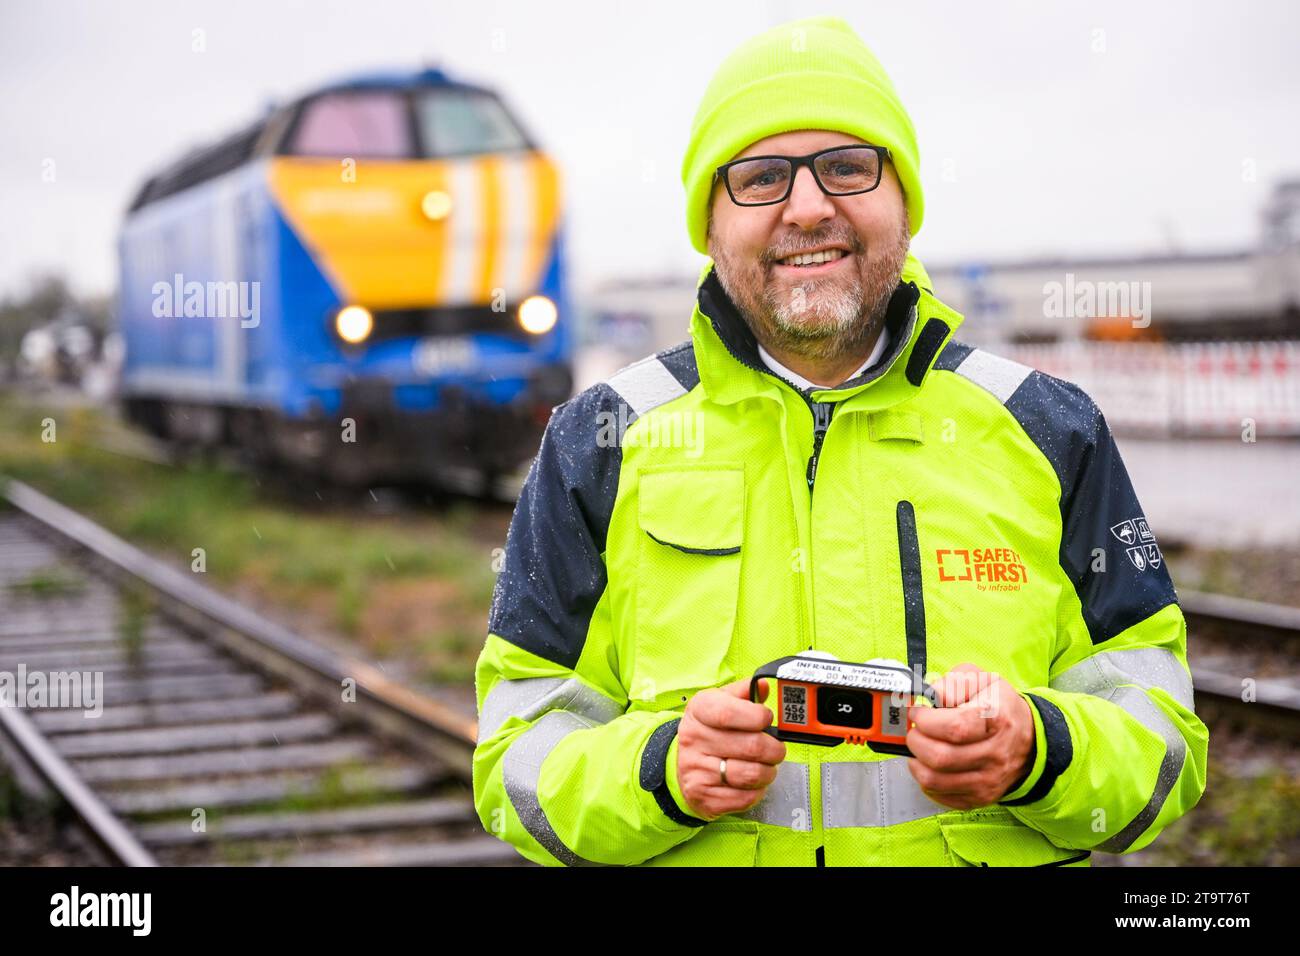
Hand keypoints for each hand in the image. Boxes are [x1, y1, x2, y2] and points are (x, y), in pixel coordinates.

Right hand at [675, 677, 786, 820]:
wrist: (681, 767)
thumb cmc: (710, 731)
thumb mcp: (721, 703)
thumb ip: (744, 693)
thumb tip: (764, 686)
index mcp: (699, 711)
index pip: (728, 714)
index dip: (757, 716)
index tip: (766, 719)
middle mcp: (693, 740)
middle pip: (750, 746)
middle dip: (774, 749)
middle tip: (776, 749)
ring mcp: (697, 771)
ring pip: (751, 774)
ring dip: (768, 771)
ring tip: (765, 765)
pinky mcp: (705, 797)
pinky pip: (746, 797)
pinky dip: (757, 790)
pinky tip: (752, 783)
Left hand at [905, 663, 1035, 810]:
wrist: (1028, 738)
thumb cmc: (999, 706)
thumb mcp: (982, 680)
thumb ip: (953, 682)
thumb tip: (931, 695)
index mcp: (996, 719)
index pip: (954, 727)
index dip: (926, 720)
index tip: (918, 713)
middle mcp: (995, 753)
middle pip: (940, 757)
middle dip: (915, 740)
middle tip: (915, 730)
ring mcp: (988, 779)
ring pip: (934, 780)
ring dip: (915, 761)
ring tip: (919, 746)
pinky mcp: (980, 797)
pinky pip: (939, 794)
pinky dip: (925, 779)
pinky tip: (930, 764)